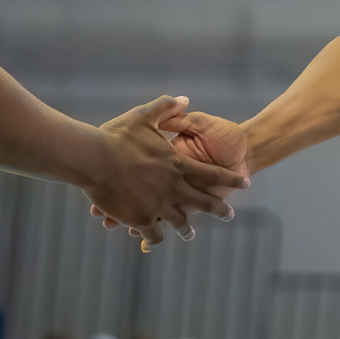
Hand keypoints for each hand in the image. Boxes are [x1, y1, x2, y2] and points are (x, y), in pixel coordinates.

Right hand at [83, 96, 245, 249]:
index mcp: (177, 163)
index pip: (213, 174)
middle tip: (228, 215)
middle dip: (218, 209)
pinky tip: (154, 240)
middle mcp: (173, 186)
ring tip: (189, 233)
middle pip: (203, 202)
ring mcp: (158, 204)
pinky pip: (153, 233)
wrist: (94, 159)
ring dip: (186, 228)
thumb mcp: (144, 115)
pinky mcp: (141, 218)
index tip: (245, 184)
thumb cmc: (117, 136)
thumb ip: (167, 107)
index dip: (230, 180)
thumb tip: (185, 99)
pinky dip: (154, 237)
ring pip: (180, 221)